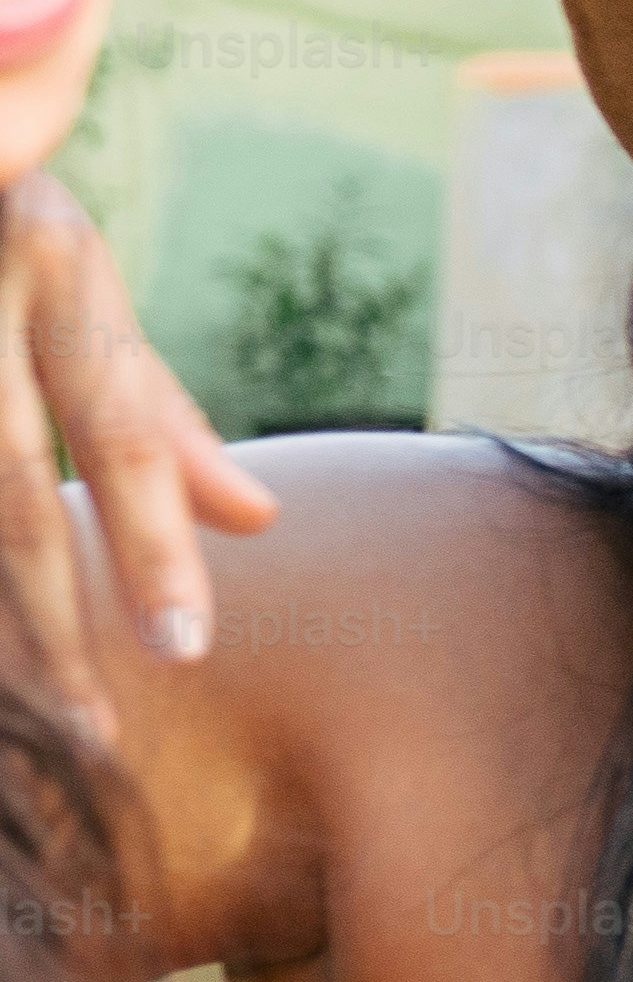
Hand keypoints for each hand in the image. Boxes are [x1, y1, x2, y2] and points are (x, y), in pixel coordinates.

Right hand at [0, 175, 270, 729]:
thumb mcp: (81, 281)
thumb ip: (157, 404)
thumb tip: (258, 522)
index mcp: (56, 255)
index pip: (120, 429)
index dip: (151, 547)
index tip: (186, 653)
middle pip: (9, 489)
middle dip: (51, 619)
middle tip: (93, 727)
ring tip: (30, 711)